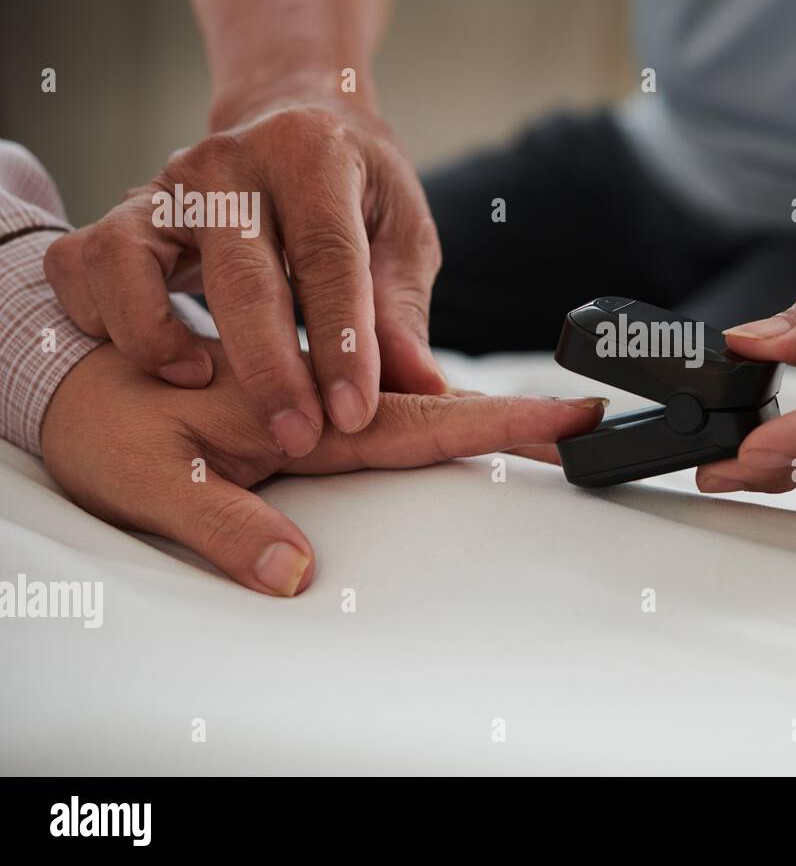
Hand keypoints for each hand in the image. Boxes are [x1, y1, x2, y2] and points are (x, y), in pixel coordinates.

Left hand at [41, 340, 606, 595]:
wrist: (69, 368)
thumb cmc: (102, 421)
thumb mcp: (148, 479)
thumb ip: (223, 523)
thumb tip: (295, 572)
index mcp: (300, 401)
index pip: (418, 419)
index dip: (497, 422)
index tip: (566, 419)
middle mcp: (319, 388)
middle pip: (434, 406)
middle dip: (510, 416)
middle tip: (580, 423)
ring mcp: (314, 387)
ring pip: (412, 398)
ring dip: (478, 411)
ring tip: (540, 425)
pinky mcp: (299, 392)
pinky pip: (382, 401)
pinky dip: (431, 410)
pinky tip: (456, 420)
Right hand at [44, 102, 444, 457]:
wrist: (298, 121)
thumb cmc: (358, 193)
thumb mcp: (400, 236)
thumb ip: (400, 312)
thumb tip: (421, 388)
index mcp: (312, 155)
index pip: (328, 259)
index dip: (342, 342)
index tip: (355, 414)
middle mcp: (231, 162)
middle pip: (239, 274)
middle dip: (268, 368)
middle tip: (296, 437)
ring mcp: (167, 184)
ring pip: (133, 262)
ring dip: (157, 336)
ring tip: (198, 385)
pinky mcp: (124, 211)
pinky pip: (83, 263)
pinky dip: (101, 315)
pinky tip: (152, 359)